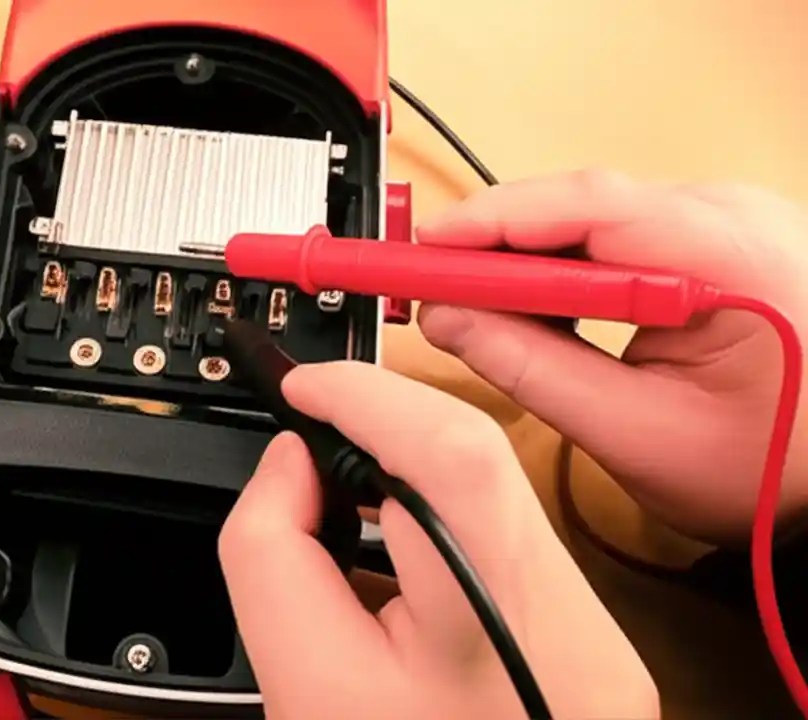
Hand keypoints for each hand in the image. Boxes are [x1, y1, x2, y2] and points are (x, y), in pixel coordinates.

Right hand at [219, 361, 656, 718]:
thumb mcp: (297, 678)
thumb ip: (271, 549)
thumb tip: (294, 463)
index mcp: (500, 640)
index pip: (451, 458)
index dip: (369, 397)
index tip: (305, 386)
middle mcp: (577, 631)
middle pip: (484, 464)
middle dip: (385, 425)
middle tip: (315, 434)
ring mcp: (597, 636)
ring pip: (498, 493)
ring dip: (409, 468)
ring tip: (344, 500)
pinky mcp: (592, 640)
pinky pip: (507, 538)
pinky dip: (438, 515)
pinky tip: (391, 544)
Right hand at [416, 170, 807, 545]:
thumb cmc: (777, 466)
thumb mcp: (638, 435)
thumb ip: (534, 371)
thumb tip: (449, 320)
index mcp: (728, 257)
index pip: (584, 209)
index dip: (487, 225)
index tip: (418, 255)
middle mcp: (732, 217)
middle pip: (577, 205)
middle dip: (491, 245)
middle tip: (419, 283)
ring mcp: (725, 222)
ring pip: (589, 219)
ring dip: (522, 261)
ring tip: (466, 305)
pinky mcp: (710, 239)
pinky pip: (614, 235)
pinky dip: (560, 269)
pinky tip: (529, 306)